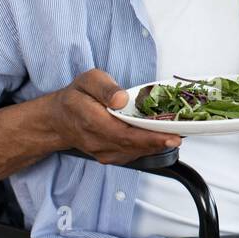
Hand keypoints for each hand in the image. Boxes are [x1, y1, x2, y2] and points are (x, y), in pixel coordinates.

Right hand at [50, 69, 180, 164]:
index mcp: (91, 119)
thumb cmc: (75, 98)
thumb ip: (104, 87)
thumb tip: (121, 99)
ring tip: (174, 134)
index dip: (149, 136)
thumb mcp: (87, 80)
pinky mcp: (108, 156)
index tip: (170, 135)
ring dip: (155, 146)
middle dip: (159, 142)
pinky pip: (131, 154)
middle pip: (132, 145)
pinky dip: (147, 147)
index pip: (123, 133)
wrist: (58, 120)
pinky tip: (158, 139)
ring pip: (134, 152)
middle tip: (180, 135)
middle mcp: (97, 140)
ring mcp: (102, 152)